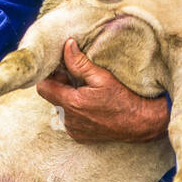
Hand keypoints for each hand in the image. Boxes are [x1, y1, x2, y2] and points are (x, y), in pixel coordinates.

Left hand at [35, 38, 168, 143]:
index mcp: (71, 103)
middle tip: (76, 77)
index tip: (61, 69)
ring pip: (59, 108)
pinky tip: (90, 105)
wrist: (139, 123)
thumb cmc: (122, 99)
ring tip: (85, 92)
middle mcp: (68, 119)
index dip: (49, 76)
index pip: (43, 87)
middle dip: (59, 85)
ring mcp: (73, 130)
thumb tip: (67, 45)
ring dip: (67, 98)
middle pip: (51, 97)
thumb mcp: (102, 77)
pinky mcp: (79, 136)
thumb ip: (79, 63)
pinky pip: (69, 120)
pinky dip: (75, 111)